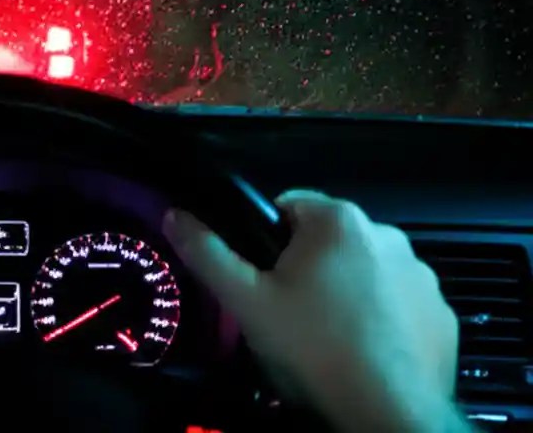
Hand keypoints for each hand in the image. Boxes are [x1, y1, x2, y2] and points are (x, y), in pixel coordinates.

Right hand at [163, 190, 468, 432]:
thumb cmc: (311, 346)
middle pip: (327, 242)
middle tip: (285, 312)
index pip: (286, 205)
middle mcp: (388, 235)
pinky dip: (381, 320)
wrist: (386, 413)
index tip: (259, 280)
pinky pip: (399, 306)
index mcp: (338, 220)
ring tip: (325, 337)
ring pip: (366, 273)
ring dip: (346, 292)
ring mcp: (422, 277)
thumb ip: (207, 253)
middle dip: (306, 268)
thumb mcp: (245, 301)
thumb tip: (175, 216)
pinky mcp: (442, 315)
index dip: (263, 242)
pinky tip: (363, 351)